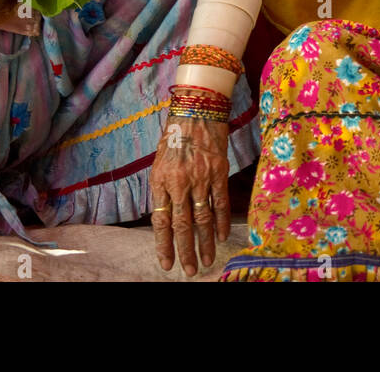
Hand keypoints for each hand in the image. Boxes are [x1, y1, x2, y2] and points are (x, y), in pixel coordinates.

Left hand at [150, 115, 230, 276]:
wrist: (196, 110)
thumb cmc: (174, 136)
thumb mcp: (159, 164)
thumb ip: (162, 190)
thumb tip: (165, 218)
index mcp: (160, 182)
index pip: (161, 222)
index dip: (164, 245)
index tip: (166, 264)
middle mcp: (179, 183)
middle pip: (182, 225)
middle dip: (185, 251)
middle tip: (189, 270)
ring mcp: (200, 178)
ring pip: (202, 218)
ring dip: (204, 243)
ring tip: (206, 260)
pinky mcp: (218, 172)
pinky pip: (220, 202)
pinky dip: (220, 221)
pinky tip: (220, 236)